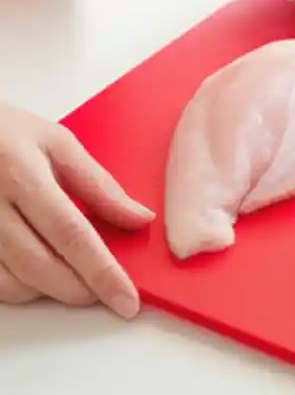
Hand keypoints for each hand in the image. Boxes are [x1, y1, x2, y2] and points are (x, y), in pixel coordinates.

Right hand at [0, 101, 153, 317]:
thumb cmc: (7, 134)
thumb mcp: (57, 143)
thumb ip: (99, 185)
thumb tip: (140, 220)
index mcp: (23, 174)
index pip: (71, 234)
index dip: (102, 272)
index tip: (127, 301)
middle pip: (39, 265)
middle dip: (78, 289)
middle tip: (104, 294)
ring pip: (10, 283)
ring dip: (48, 291)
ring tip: (71, 276)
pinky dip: (17, 288)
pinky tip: (35, 274)